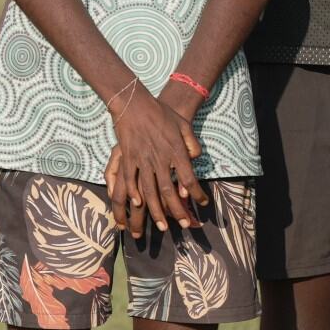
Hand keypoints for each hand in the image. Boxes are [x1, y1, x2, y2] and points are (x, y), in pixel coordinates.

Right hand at [106, 83, 206, 233]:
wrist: (135, 103)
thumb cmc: (161, 114)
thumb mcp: (183, 125)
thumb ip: (192, 143)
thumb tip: (196, 159)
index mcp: (175, 151)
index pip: (189, 178)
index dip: (197, 193)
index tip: (202, 203)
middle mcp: (159, 158)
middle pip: (168, 190)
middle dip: (176, 211)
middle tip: (183, 225)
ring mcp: (141, 159)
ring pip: (148, 191)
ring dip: (155, 210)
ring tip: (160, 225)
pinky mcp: (127, 158)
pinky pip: (129, 180)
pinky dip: (133, 194)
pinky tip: (137, 206)